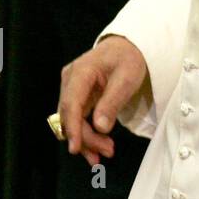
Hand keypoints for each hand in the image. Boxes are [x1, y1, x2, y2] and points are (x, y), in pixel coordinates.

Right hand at [57, 35, 147, 165]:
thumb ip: (112, 102)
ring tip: (106, 152)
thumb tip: (100, 127)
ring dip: (86, 139)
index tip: (75, 149)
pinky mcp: (76, 96)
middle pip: (70, 116)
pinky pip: (77, 118)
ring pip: (72, 120)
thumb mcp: (127, 78)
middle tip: (108, 151)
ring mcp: (71, 88)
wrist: (127, 47)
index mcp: (81, 72)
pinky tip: (97, 146)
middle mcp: (70, 80)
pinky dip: (86, 132)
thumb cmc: (129, 59)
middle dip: (86, 137)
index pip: (71, 104)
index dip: (72, 128)